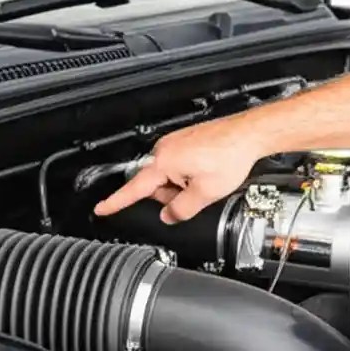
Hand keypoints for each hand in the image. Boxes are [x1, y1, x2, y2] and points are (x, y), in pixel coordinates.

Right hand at [93, 120, 261, 223]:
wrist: (248, 134)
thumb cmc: (230, 155)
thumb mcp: (206, 193)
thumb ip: (182, 209)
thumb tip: (169, 216)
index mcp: (164, 162)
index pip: (134, 188)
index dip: (116, 202)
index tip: (101, 208)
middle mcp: (165, 149)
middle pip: (156, 184)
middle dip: (171, 194)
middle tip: (196, 193)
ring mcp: (175, 142)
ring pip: (169, 175)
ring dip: (182, 184)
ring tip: (205, 179)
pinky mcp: (185, 140)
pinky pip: (178, 164)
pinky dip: (189, 173)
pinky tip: (207, 171)